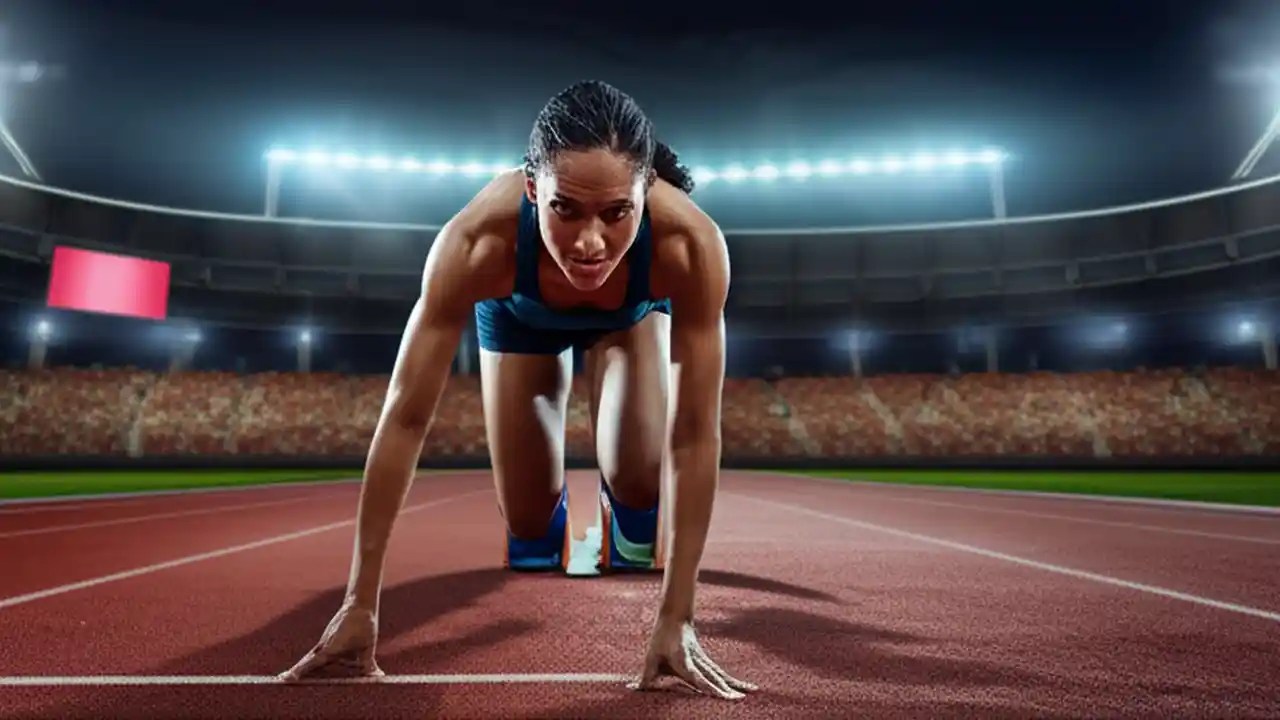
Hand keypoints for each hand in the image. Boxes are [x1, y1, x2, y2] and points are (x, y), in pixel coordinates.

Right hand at [277, 602, 383, 681]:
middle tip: (280, 680)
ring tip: (287, 677)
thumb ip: (368, 664)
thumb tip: (377, 677)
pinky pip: (319, 653)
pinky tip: (313, 666)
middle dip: (295, 672)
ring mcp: (324, 643)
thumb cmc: (363, 624)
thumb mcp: (368, 646)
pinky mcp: (328, 640)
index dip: (299, 672)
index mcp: (331, 649)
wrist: (358, 605)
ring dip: (302, 667)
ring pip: (311, 657)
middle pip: (306, 662)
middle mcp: (324, 646)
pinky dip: (313, 661)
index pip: (312, 664)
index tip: (285, 678)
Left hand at [628, 616, 756, 699]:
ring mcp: (704, 661)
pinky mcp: (707, 663)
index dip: (707, 686)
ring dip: (733, 686)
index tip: (718, 693)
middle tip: (736, 700)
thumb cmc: (661, 637)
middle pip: (713, 677)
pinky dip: (734, 682)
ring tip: (746, 697)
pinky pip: (722, 674)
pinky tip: (748, 690)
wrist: (675, 617)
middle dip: (724, 689)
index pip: (697, 676)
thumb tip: (634, 689)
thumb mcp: (651, 655)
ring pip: (720, 675)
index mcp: (683, 659)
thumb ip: (646, 675)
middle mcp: (697, 661)